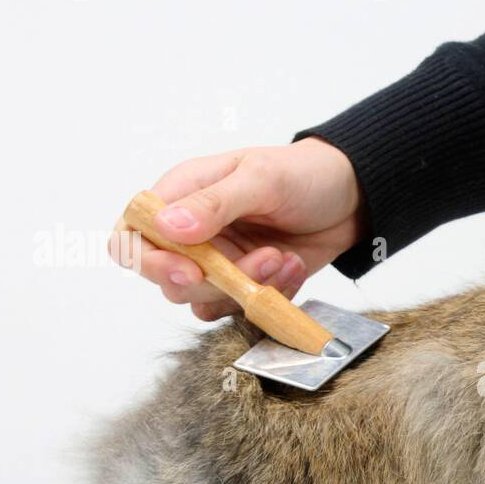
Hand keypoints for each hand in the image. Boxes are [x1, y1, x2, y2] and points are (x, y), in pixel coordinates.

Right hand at [109, 138, 365, 319]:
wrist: (352, 199)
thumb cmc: (304, 174)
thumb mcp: (261, 179)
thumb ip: (214, 204)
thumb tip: (166, 226)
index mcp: (181, 195)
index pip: (132, 237)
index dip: (148, 261)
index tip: (190, 269)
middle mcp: (192, 233)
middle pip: (167, 279)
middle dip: (215, 280)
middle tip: (261, 260)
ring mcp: (218, 262)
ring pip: (203, 300)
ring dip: (246, 288)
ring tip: (281, 258)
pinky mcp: (245, 284)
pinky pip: (237, 309)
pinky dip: (267, 298)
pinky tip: (291, 267)